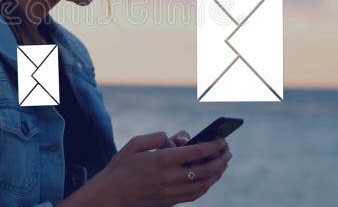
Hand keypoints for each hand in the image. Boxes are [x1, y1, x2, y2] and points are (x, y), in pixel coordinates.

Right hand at [64, 132, 231, 206]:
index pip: (196, 152)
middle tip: (227, 151)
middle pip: (205, 170)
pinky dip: (206, 186)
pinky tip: (210, 179)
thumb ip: (157, 137)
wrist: (110, 195)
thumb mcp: (135, 144)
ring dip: (217, 173)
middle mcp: (170, 177)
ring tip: (223, 163)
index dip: (212, 146)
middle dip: (220, 159)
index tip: (220, 140)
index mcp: (161, 160)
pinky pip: (195, 195)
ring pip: (204, 184)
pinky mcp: (170, 201)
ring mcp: (171, 192)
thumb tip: (175, 139)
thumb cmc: (120, 167)